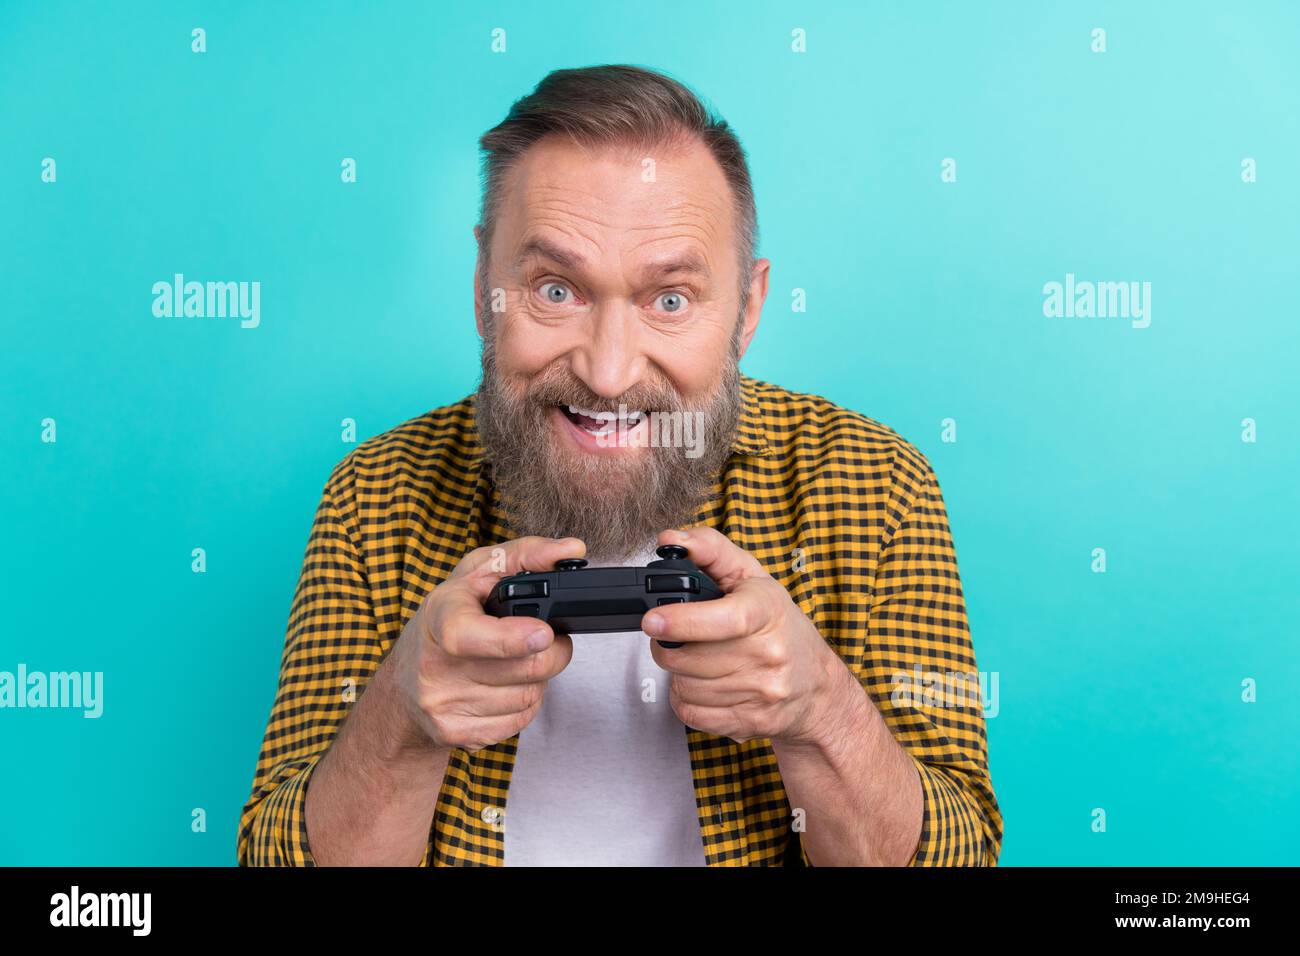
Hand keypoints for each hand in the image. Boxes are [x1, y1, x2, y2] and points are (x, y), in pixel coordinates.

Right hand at [388, 535, 584, 753]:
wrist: (404, 684)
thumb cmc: (448, 618)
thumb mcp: (477, 575)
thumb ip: (526, 555)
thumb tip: (573, 548)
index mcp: (438, 618)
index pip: (468, 636)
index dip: (511, 638)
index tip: (543, 633)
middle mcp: (433, 666)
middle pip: (523, 669)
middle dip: (551, 652)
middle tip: (547, 638)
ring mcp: (442, 705)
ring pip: (528, 697)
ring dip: (537, 678)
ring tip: (517, 661)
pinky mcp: (454, 735)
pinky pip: (517, 722)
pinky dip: (524, 704)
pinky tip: (506, 687)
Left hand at [643, 527, 847, 746]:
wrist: (815, 686)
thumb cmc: (780, 625)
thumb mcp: (752, 577)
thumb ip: (710, 550)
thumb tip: (671, 540)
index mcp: (766, 611)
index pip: (722, 619)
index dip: (681, 621)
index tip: (652, 620)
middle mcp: (768, 654)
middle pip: (688, 658)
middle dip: (668, 646)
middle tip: (673, 635)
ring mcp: (761, 693)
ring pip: (686, 687)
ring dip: (679, 673)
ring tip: (695, 659)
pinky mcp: (750, 722)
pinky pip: (692, 714)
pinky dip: (685, 700)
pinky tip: (702, 684)